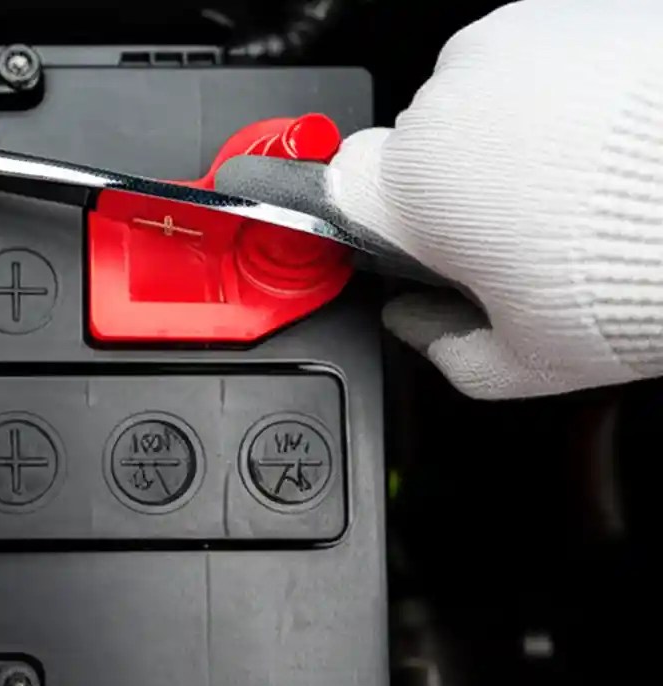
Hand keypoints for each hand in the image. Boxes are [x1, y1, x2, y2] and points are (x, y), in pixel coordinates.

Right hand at [219, 0, 662, 398]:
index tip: (409, 239)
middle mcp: (451, 100)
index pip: (342, 190)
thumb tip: (416, 325)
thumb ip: (444, 350)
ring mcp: (517, 44)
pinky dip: (571, 96)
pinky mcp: (579, 13)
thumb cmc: (651, 270)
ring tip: (590, 188)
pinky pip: (547, 60)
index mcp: (414, 186)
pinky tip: (617, 145)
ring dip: (519, 137)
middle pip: (424, 149)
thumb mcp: (530, 362)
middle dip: (465, 188)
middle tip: (534, 236)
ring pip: (486, 98)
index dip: (378, 223)